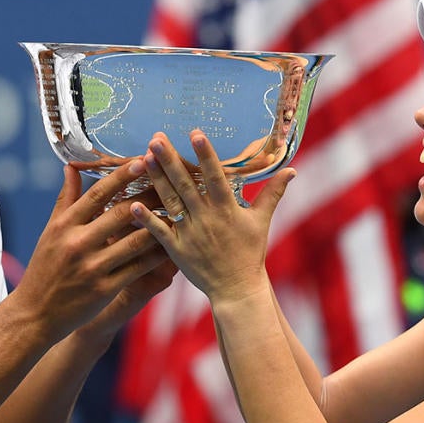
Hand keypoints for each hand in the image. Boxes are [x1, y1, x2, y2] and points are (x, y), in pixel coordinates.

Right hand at [13, 160, 169, 342]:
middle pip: (120, 214)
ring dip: (159, 226)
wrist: (35, 313)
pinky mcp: (104, 289)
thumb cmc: (45, 267)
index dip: (122, 176)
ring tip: (178, 212)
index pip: (97, 194)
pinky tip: (171, 245)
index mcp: (64, 225)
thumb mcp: (51, 231)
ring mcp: (92, 268)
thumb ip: (66, 198)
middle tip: (170, 183)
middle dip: (149, 196)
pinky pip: (137, 268)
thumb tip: (71, 167)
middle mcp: (77, 244)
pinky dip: (155, 256)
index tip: (143, 160)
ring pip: (134, 241)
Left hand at [130, 131, 295, 304]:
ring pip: (170, 203)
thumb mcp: (263, 220)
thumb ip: (273, 193)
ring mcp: (190, 234)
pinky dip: (146, 220)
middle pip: (186, 185)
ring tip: (143, 158)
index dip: (206, 156)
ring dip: (156, 180)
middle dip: (170, 160)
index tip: (195, 133)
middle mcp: (207, 219)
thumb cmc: (250, 252)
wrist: (237, 289)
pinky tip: (132, 204)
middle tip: (156, 138)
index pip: (216, 177)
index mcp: (227, 209)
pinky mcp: (176, 250)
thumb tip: (292, 170)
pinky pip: (159, 233)